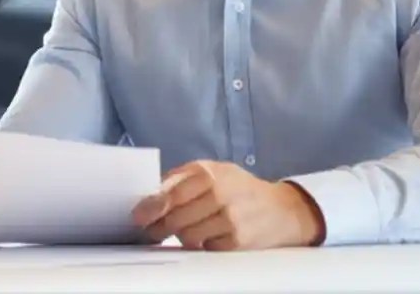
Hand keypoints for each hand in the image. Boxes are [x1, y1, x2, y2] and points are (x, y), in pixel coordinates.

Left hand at [132, 161, 324, 250]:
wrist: (281, 209)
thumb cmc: (239, 187)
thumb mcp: (213, 170)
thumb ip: (182, 177)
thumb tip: (151, 191)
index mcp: (210, 174)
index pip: (173, 193)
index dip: (152, 206)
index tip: (138, 215)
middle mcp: (221, 195)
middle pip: (176, 218)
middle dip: (159, 226)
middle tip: (150, 229)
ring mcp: (230, 220)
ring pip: (187, 236)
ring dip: (180, 235)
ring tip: (184, 228)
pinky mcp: (237, 242)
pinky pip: (204, 248)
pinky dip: (201, 243)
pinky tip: (207, 234)